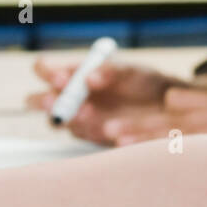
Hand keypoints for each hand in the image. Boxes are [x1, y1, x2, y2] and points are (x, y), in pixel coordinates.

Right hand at [25, 55, 181, 143]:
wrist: (169, 108)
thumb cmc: (144, 82)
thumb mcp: (131, 71)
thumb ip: (110, 71)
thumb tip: (89, 77)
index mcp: (72, 73)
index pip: (43, 69)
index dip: (47, 72)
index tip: (60, 78)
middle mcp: (68, 96)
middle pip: (37, 100)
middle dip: (43, 101)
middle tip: (56, 101)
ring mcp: (77, 119)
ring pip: (58, 122)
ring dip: (70, 117)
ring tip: (89, 112)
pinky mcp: (91, 137)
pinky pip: (84, 136)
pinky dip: (92, 132)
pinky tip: (110, 130)